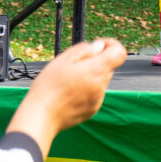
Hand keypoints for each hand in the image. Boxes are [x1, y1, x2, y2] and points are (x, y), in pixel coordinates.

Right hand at [6, 38, 126, 157]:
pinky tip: (67, 95)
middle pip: (107, 67)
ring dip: (88, 77)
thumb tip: (99, 47)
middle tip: (72, 67)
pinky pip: (93, 95)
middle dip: (94, 63)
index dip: (110, 45)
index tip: (96, 47)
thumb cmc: (49, 86)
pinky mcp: (92, 110)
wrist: (41, 116)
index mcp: (98, 70)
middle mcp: (102, 85)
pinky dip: (84, 91)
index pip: (119, 53)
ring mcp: (98, 99)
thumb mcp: (63, 60)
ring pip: (99, 81)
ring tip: (66, 83)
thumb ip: (84, 49)